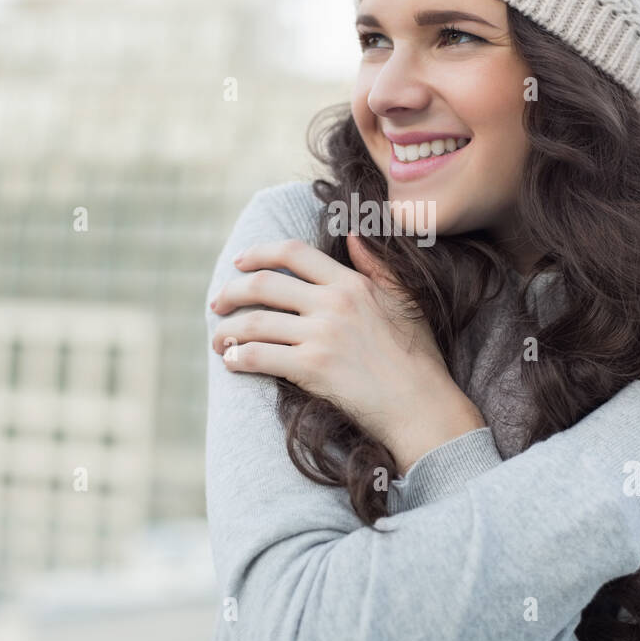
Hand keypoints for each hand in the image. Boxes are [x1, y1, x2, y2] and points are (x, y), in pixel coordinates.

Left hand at [209, 235, 484, 472]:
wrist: (421, 406)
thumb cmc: (416, 357)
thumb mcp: (403, 300)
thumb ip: (375, 266)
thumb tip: (353, 235)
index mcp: (351, 284)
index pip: (293, 253)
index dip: (258, 253)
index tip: (239, 263)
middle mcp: (333, 304)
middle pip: (263, 285)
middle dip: (231, 292)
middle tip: (217, 304)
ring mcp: (322, 336)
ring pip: (254, 323)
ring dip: (226, 331)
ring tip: (218, 341)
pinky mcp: (312, 369)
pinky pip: (258, 356)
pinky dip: (237, 358)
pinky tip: (231, 362)